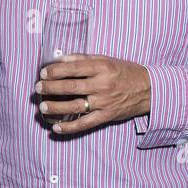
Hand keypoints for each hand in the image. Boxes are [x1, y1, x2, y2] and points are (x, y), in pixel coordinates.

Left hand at [35, 54, 150, 134]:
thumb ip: (84, 59)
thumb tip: (61, 59)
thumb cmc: (125, 72)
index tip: (43, 73)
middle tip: (38, 88)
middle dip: (51, 88)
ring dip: (56, 107)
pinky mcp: (106, 116)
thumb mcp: (107, 60)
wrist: (149, 90)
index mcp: (102, 67)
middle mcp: (102, 85)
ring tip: (42, 106)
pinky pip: (85, 124)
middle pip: (71, 87)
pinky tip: (56, 128)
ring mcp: (104, 102)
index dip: (55, 71)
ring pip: (75, 106)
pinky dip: (70, 127)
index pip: (73, 68)